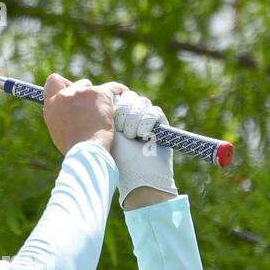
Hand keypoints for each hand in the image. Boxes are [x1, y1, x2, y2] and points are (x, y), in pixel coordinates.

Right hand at [42, 74, 127, 155]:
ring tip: (104, 111)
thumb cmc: (75, 147)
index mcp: (51, 106)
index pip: (54, 81)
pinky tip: (122, 92)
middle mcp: (64, 96)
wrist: (87, 150)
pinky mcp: (99, 93)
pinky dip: (118, 90)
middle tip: (91, 109)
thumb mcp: (58, 131)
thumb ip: (60, 115)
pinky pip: (112, 87)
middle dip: (84, 93)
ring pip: (92, 87)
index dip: (64, 85)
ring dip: (97, 97)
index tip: (72, 92)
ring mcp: (82, 93)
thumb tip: (68, 109)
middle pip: (77, 84)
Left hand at [111, 89, 175, 208]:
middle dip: (123, 112)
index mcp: (115, 118)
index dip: (114, 104)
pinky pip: (154, 111)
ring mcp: (146, 120)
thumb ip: (108, 112)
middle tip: (120, 131)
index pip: (116, 96)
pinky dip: (147, 122)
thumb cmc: (119, 158)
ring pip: (141, 102)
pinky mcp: (161, 124)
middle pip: (129, 97)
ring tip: (132, 136)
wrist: (139, 176)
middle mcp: (131, 117)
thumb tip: (111, 92)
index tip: (110, 121)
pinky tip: (144, 136)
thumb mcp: (108, 132)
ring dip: (134, 119)